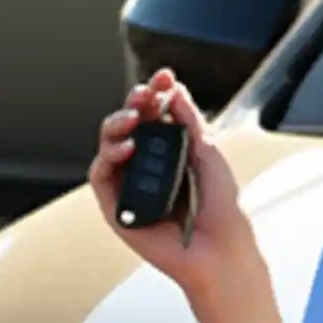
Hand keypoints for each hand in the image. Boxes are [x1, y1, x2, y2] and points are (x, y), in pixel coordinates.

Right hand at [89, 68, 263, 301]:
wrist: (220, 246)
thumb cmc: (221, 205)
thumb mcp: (209, 154)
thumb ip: (190, 122)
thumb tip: (175, 90)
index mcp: (173, 149)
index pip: (158, 114)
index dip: (158, 93)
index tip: (165, 76)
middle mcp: (149, 164)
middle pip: (131, 124)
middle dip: (136, 103)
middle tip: (145, 94)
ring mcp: (131, 182)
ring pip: (110, 143)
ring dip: (117, 124)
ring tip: (133, 118)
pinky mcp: (116, 204)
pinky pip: (100, 174)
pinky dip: (109, 156)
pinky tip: (127, 146)